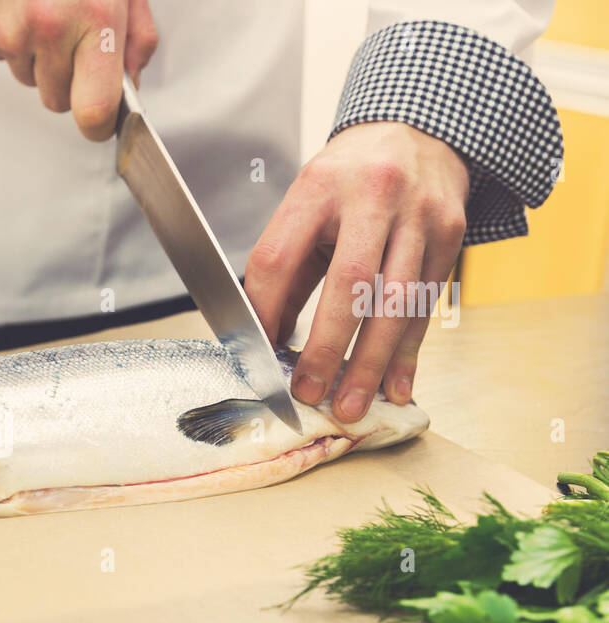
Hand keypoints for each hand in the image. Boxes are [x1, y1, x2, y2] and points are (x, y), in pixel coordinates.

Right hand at [0, 0, 158, 140]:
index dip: (98, 124)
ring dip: (36, 57)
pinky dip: (6, 40)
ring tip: (41, 9)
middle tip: (69, 35)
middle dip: (66, 79)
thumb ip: (135, 39)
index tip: (99, 121)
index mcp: (95, 18)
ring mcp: (7, 31)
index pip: (93, 111)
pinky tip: (14, 5)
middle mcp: (48, 28)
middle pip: (57, 101)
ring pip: (27, 79)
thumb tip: (129, 85)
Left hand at [245, 122, 469, 421]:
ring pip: (396, 301)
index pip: (279, 257)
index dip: (264, 311)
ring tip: (352, 405)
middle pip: (348, 282)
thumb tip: (268, 336)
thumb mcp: (306, 204)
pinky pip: (426, 305)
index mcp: (317, 187)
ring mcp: (418, 215)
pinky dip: (409, 352)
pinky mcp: (450, 234)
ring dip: (372, 363)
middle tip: (308, 393)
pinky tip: (396, 386)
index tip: (260, 352)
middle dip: (326, 347)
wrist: (419, 129)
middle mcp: (372, 197)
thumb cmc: (349, 178)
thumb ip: (286, 267)